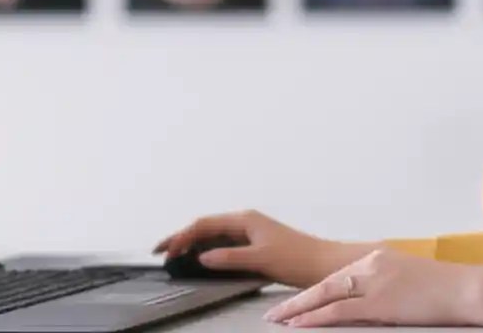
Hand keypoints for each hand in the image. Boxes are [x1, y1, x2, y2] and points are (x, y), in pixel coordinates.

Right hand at [153, 209, 371, 288]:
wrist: (323, 264)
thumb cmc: (298, 258)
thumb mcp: (260, 258)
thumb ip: (229, 257)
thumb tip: (203, 256)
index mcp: (245, 219)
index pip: (204, 224)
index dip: (182, 236)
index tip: (167, 250)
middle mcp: (245, 222)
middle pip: (204, 227)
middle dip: (180, 237)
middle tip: (160, 250)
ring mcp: (249, 232)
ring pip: (212, 236)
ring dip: (192, 244)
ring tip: (173, 255)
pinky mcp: (254, 244)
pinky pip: (222, 244)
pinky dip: (207, 250)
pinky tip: (199, 259)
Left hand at [262, 248, 479, 327]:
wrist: (469, 290)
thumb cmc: (446, 291)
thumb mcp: (409, 281)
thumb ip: (385, 287)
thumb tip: (370, 305)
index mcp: (377, 259)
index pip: (336, 277)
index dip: (313, 291)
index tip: (295, 302)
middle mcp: (370, 264)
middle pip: (324, 284)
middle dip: (297, 301)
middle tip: (275, 313)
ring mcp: (374, 282)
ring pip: (325, 296)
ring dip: (298, 310)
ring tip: (278, 322)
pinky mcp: (380, 302)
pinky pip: (339, 311)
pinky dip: (316, 318)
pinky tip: (299, 325)